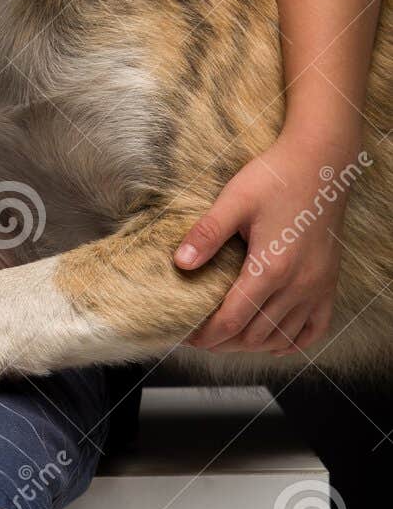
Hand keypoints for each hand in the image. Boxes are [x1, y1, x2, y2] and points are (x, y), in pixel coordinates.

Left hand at [173, 131, 355, 354]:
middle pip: (255, 335)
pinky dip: (291, 341)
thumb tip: (180, 263)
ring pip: (282, 337)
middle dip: (224, 342)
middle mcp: (297, 286)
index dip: (206, 335)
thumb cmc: (276, 177)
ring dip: (252, 345)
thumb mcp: (235, 199)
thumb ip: (207, 233)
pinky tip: (272, 340)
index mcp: (270, 268)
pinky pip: (314, 330)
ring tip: (227, 339)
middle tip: (200, 337)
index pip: (232, 320)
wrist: (321, 163)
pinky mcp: (329, 284)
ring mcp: (317, 288)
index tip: (187, 337)